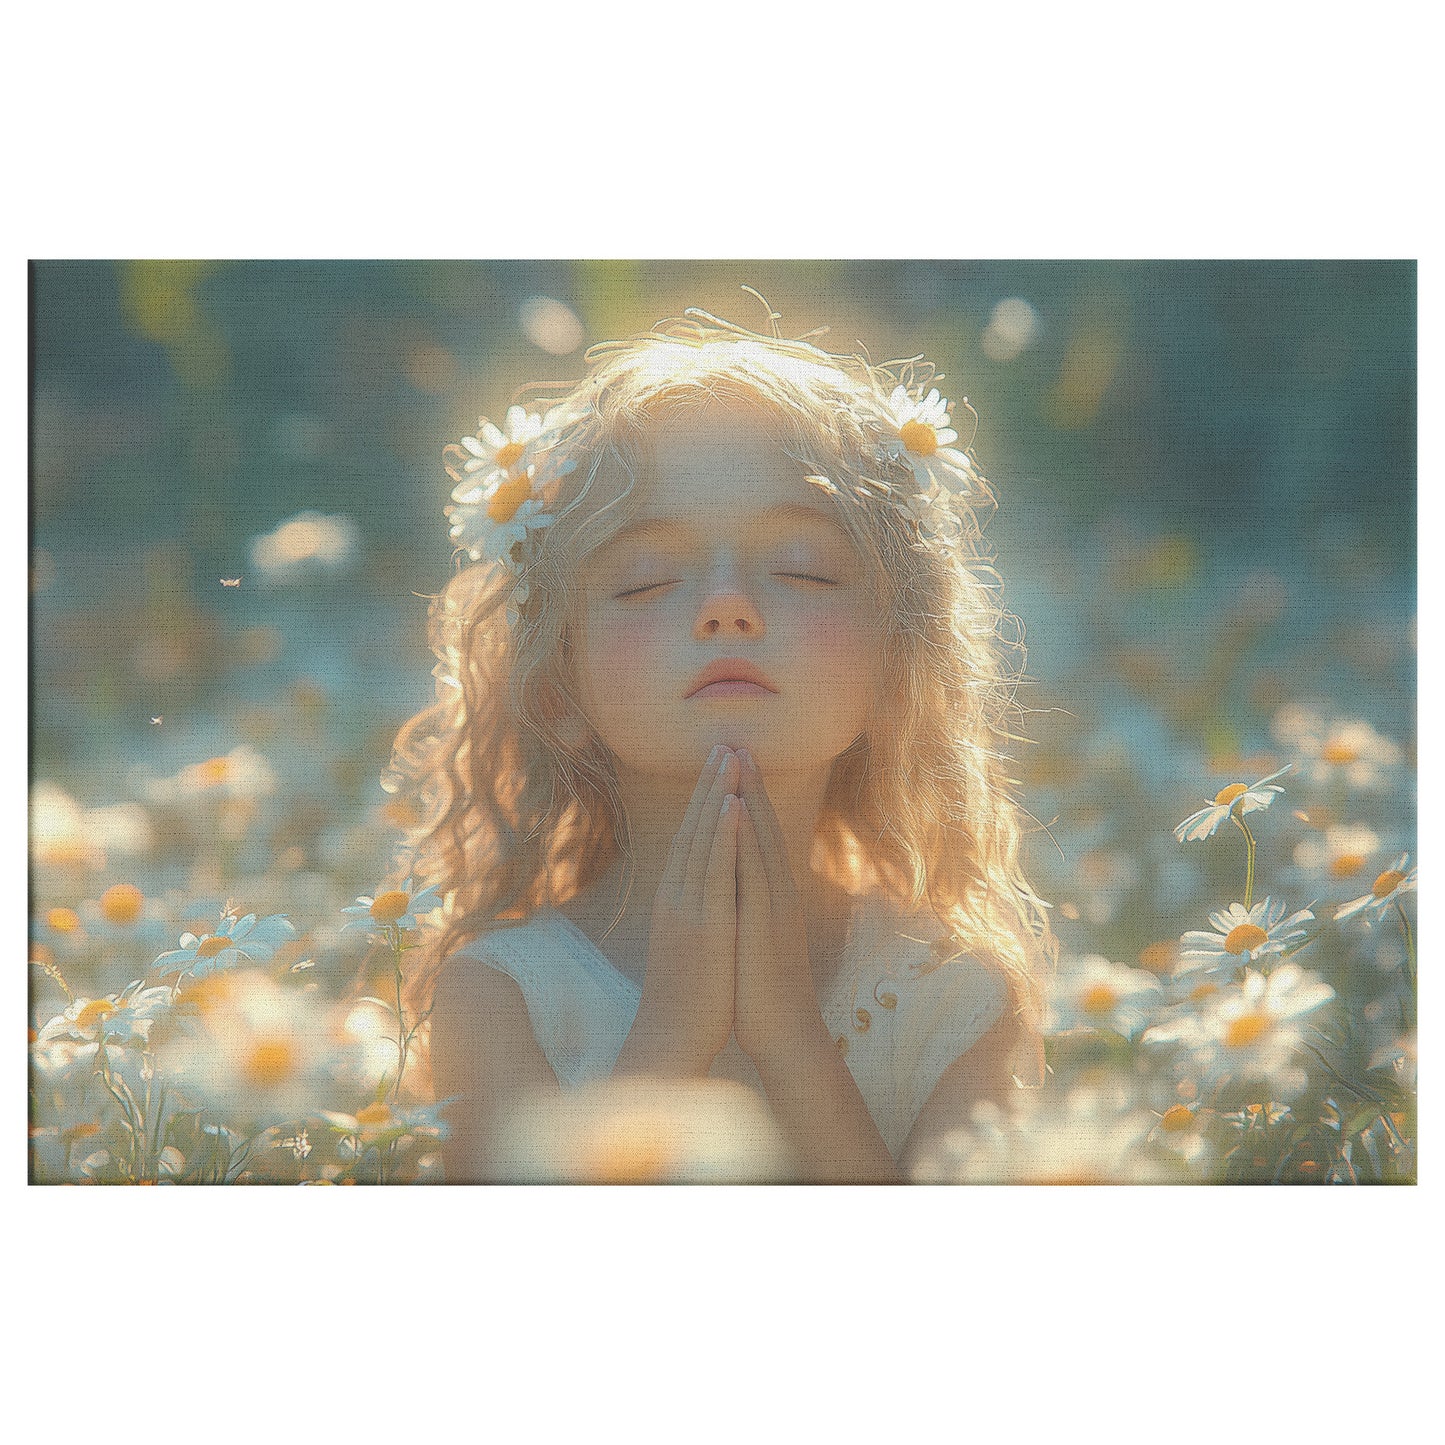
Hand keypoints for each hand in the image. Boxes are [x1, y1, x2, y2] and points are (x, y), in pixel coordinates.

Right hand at [635, 746, 739, 1068]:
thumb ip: (698, 911)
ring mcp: (686, 908)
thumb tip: (709, 893)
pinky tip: (731, 806)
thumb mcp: (692, 943)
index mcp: (675, 898)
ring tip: (729, 756)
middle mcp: (676, 895)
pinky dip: (721, 836)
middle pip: (693, 828)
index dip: (703, 797)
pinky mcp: (703, 925)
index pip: (690, 837)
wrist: (673, 1039)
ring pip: (701, 840)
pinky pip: (714, 872)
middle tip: (725, 741)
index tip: (718, 762)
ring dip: (716, 795)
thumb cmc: (689, 997)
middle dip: (709, 782)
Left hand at [732, 749, 824, 1065]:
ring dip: (749, 797)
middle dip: (748, 783)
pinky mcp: (764, 924)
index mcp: (772, 897)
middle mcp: (777, 894)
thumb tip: (737, 888)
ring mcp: (774, 907)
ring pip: (761, 841)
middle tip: (735, 739)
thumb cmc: (762, 992)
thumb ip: (749, 910)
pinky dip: (746, 838)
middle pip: (763, 828)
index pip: (759, 837)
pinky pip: (755, 872)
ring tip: (736, 758)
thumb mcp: (753, 940)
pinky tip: (737, 810)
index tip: (734, 762)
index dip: (748, 797)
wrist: (783, 1035)